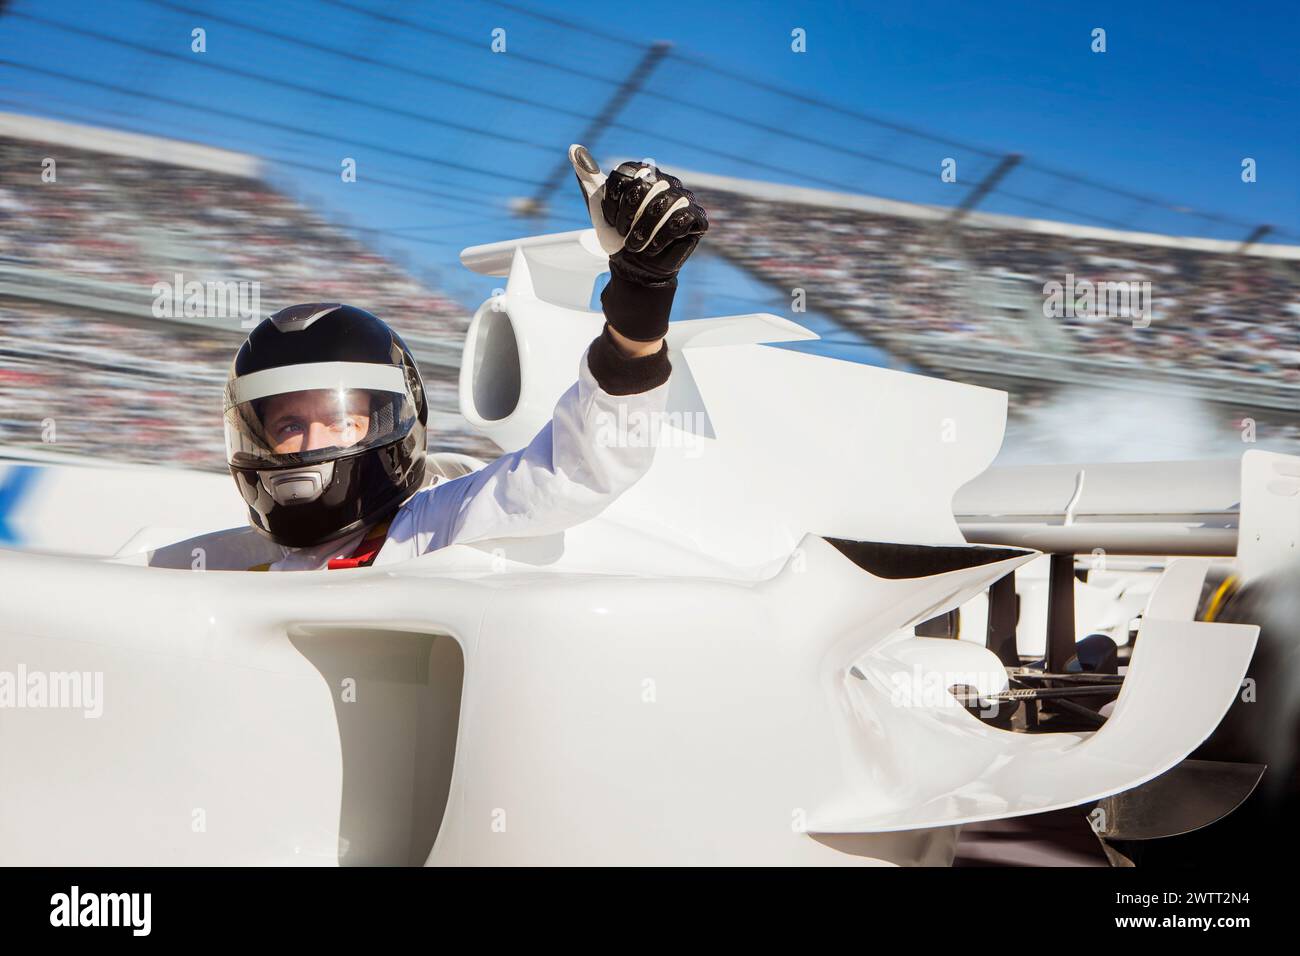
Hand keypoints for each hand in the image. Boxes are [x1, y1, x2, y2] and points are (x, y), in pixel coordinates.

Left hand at [599, 161, 708, 286]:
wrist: (635, 266)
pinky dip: (660, 238)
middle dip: (627, 218)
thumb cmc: (618, 235)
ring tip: (635, 245)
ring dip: (642, 231)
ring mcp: (683, 196)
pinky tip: (653, 248)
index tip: (611, 220)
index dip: (612, 203)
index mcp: (643, 172)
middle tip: (623, 234)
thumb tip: (574, 148)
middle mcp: (665, 179)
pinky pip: (679, 221)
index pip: (624, 176)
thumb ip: (588, 177)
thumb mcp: (599, 207)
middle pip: (642, 188)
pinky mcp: (697, 216)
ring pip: (661, 205)